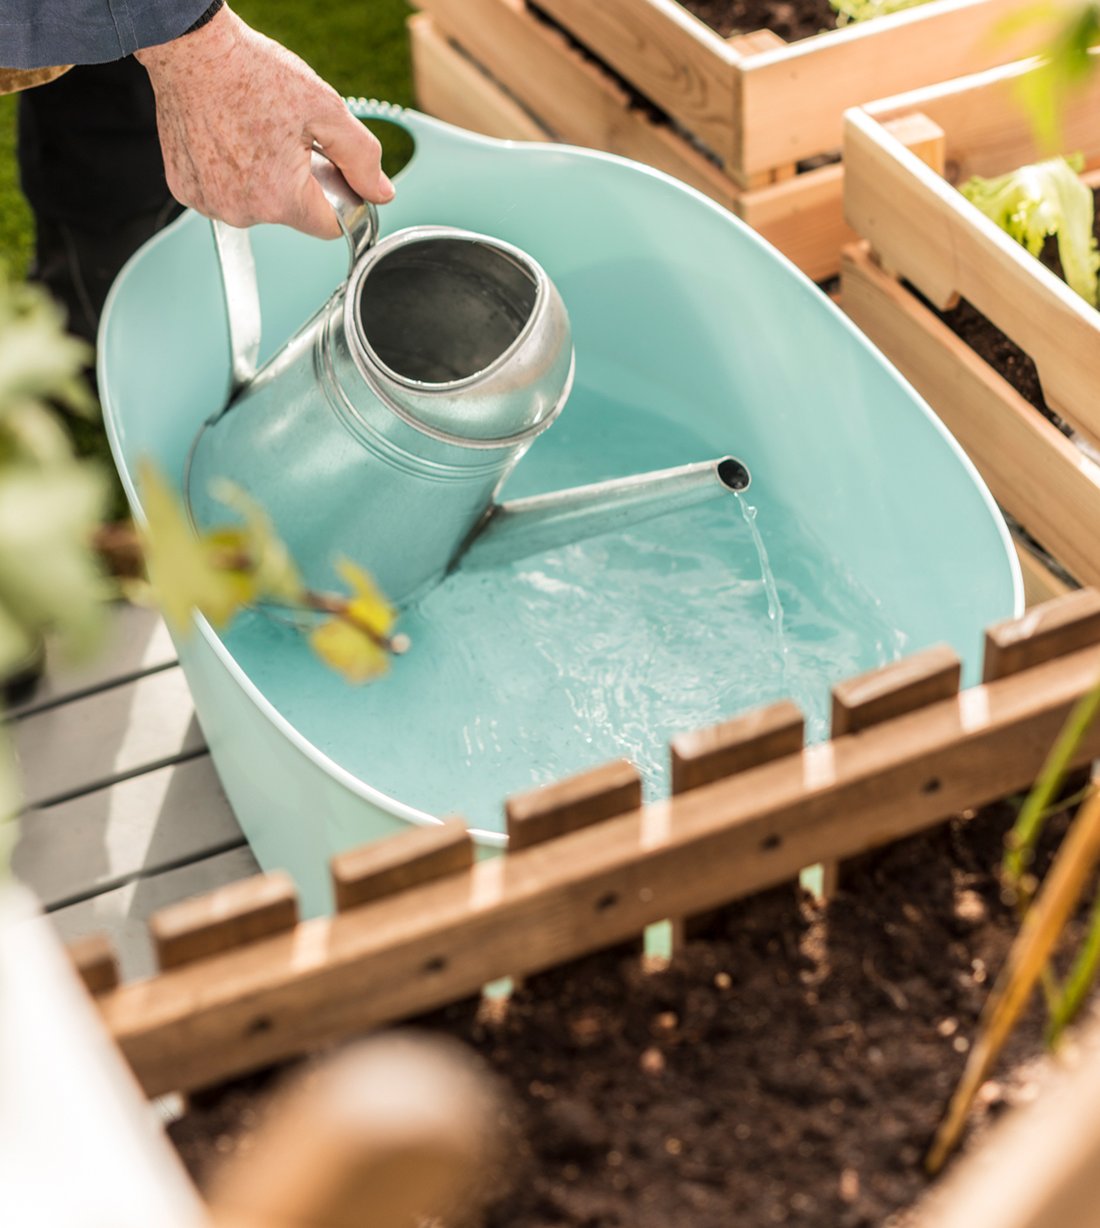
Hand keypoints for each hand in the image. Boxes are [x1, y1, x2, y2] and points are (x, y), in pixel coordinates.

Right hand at [135, 5, 393, 237]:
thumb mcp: (325, 110)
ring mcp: (210, 203)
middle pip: (292, 213)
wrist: (190, 47)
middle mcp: (242, 211)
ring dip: (262, 178)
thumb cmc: (251, 72)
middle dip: (298, 182)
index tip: (329, 169)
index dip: (338, 197)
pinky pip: (223, 194)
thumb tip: (381, 193)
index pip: (330, 226)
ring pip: (257, 205)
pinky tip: (226, 139)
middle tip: (286, 138)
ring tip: (252, 134)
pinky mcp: (187, 191)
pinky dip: (229, 173)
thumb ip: (361, 158)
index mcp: (281, 199)